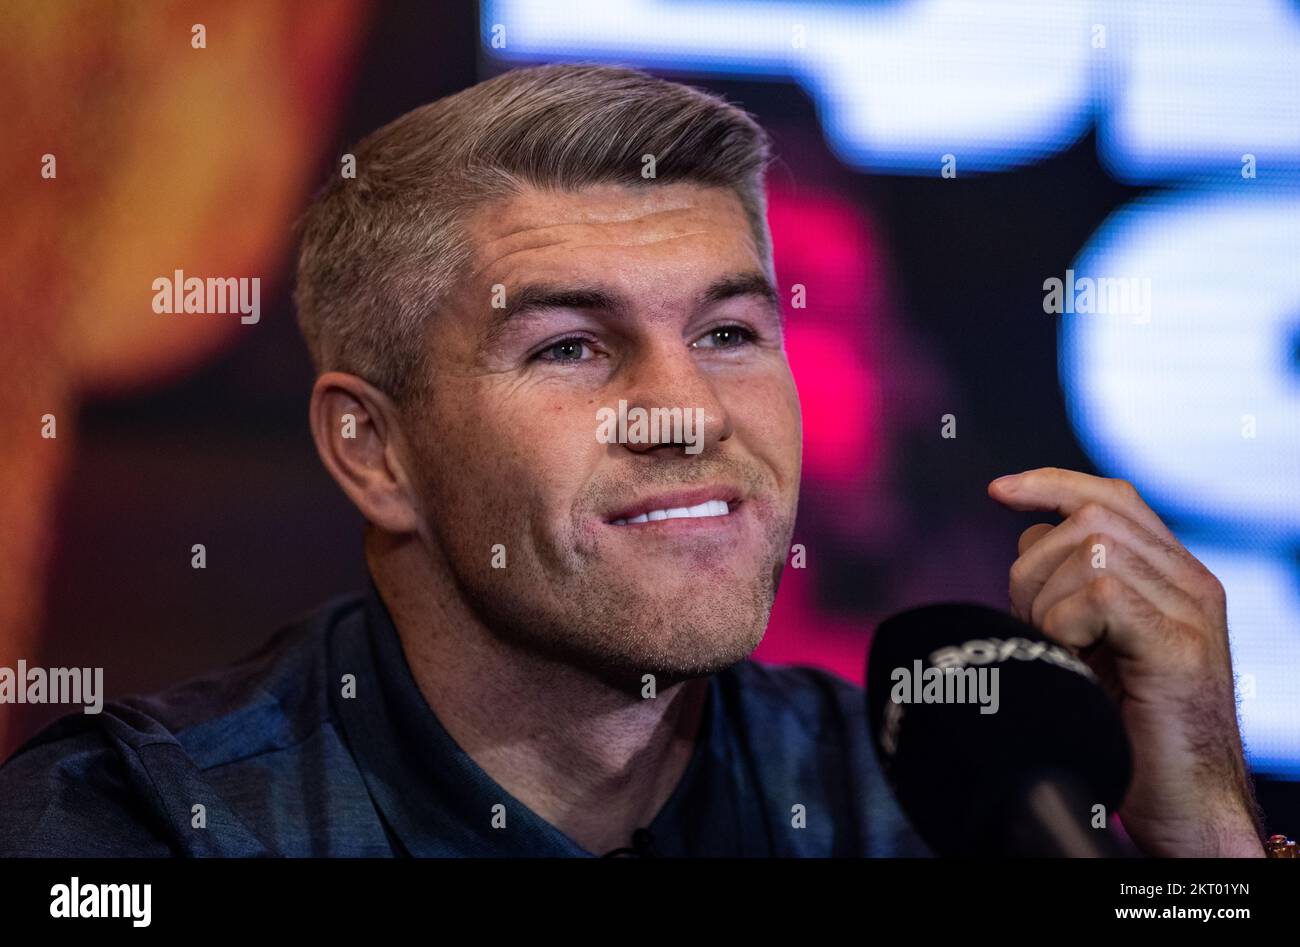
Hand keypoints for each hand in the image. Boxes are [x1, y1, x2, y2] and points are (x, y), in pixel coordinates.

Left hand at [988, 468, 1263, 857]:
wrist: (1182, 809)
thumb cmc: (1125, 734)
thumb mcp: (1092, 645)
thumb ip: (1073, 589)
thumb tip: (1025, 536)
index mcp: (1171, 577)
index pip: (1111, 496)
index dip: (1050, 484)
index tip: (997, 492)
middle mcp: (1190, 583)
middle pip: (1087, 517)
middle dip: (1033, 568)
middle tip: (1037, 631)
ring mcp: (1191, 612)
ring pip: (1090, 548)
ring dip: (1046, 602)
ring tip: (1060, 655)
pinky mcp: (1179, 647)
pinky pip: (1101, 592)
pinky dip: (1064, 626)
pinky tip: (1073, 664)